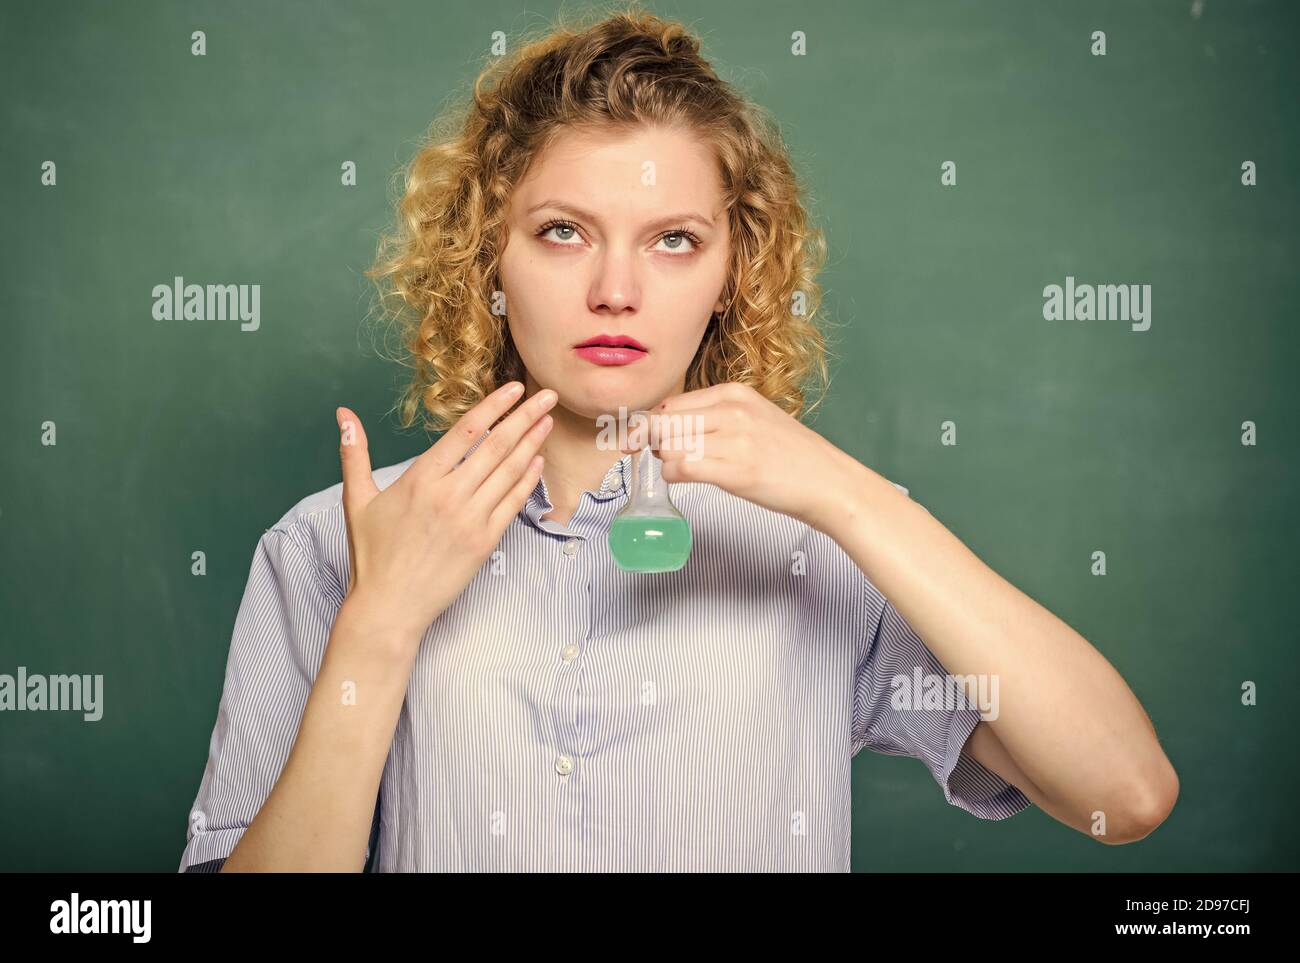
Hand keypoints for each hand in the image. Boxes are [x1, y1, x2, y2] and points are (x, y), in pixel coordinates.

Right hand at [334, 382, 556, 648]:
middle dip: (525, 417)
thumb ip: (355, 453)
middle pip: (496, 446)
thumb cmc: (372, 554)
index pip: (466, 431)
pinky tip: (538, 461)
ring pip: (509, 472)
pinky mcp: (485, 543)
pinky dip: (527, 480)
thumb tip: (343, 413)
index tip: (515, 389)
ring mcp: (470, 519)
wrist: (389, 607)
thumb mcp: (358, 500)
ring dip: (533, 443)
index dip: (494, 406)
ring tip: (548, 420)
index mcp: (420, 479)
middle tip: (549, 396)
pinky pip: (513, 504)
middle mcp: (449, 495)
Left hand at [620, 382, 861, 533]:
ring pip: (668, 444)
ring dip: (665, 461)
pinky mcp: (735, 471)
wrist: (828, 481)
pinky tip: (682, 479)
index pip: (671, 404)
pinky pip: (680, 467)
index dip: (652, 425)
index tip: (645, 440)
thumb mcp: (754, 419)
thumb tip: (663, 428)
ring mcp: (734, 440)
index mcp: (734, 393)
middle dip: (652, 442)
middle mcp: (732, 411)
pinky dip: (672, 475)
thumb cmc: (790, 456)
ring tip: (682, 469)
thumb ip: (713, 417)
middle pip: (663, 422)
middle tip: (661, 456)